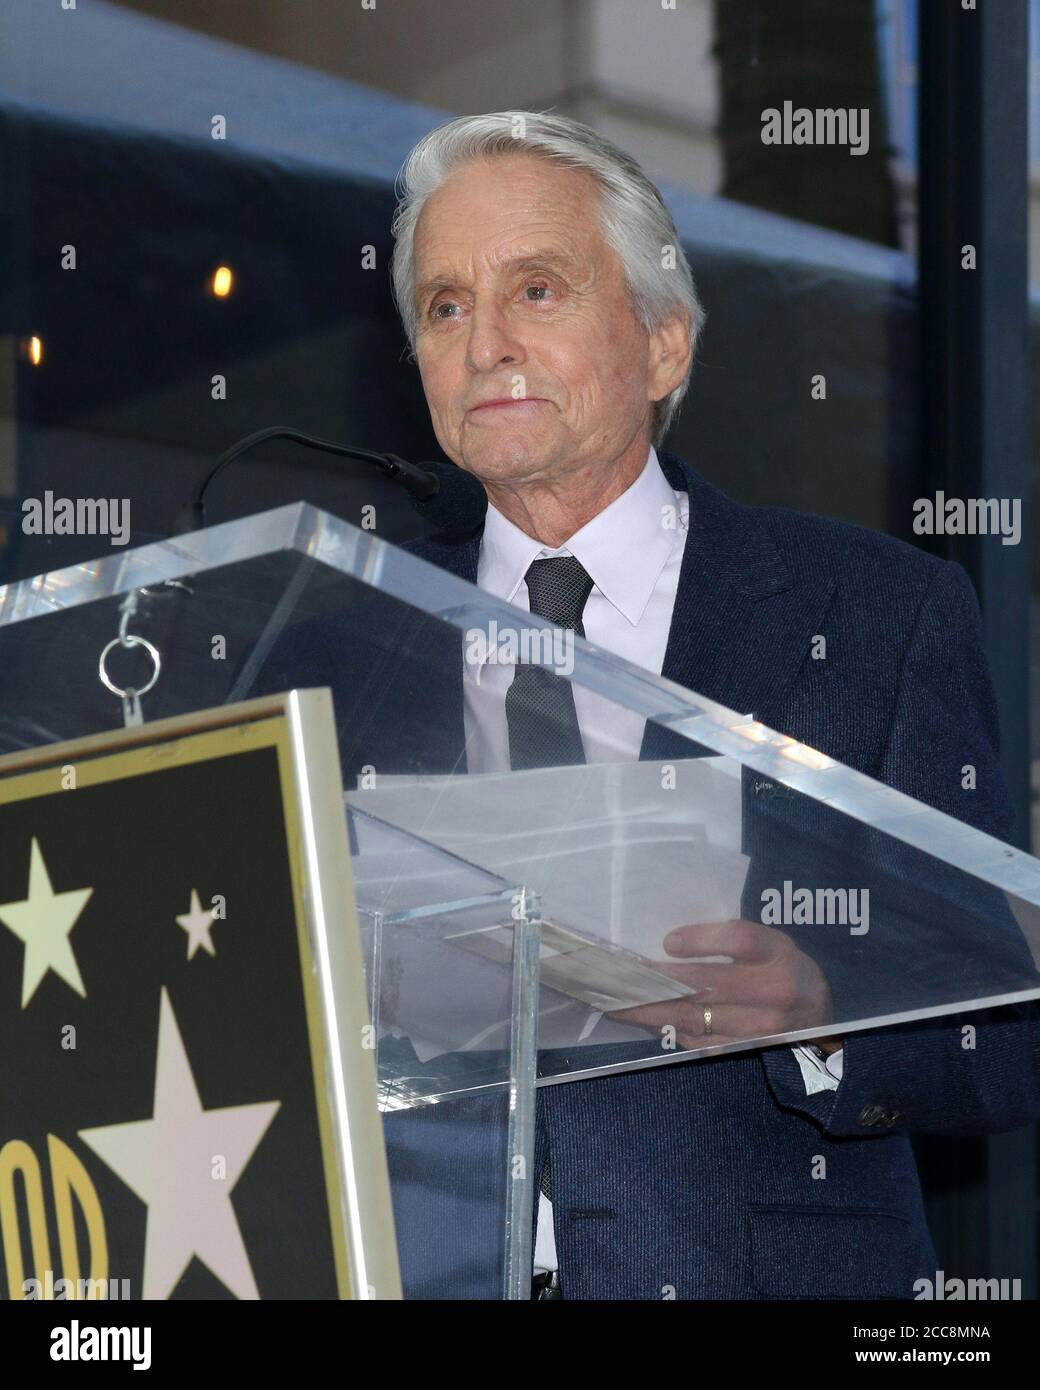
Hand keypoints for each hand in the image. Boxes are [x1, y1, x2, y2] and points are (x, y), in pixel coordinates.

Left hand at [610, 919, 839, 1050]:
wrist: (818, 1016)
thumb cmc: (781, 967)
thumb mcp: (769, 941)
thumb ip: (730, 938)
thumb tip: (668, 943)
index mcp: (777, 952)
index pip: (738, 939)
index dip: (701, 940)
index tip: (667, 942)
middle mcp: (772, 990)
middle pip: (707, 983)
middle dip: (658, 981)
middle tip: (620, 977)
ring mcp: (761, 1026)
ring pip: (696, 1017)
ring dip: (653, 1011)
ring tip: (619, 1003)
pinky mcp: (747, 1049)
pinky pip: (700, 1041)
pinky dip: (669, 1030)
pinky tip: (645, 1021)